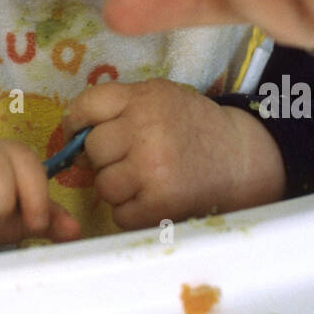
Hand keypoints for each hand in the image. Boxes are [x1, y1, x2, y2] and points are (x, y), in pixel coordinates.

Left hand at [60, 78, 284, 225]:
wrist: (239, 159)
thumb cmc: (193, 126)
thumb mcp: (160, 98)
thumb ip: (121, 106)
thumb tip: (74, 131)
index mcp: (144, 98)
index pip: (87, 105)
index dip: (76, 122)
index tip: (77, 133)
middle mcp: (146, 130)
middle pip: (92, 149)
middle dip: (103, 157)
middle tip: (127, 159)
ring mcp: (152, 168)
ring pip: (103, 185)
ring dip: (116, 187)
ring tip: (142, 180)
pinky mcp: (160, 202)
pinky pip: (120, 214)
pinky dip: (131, 212)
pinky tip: (152, 198)